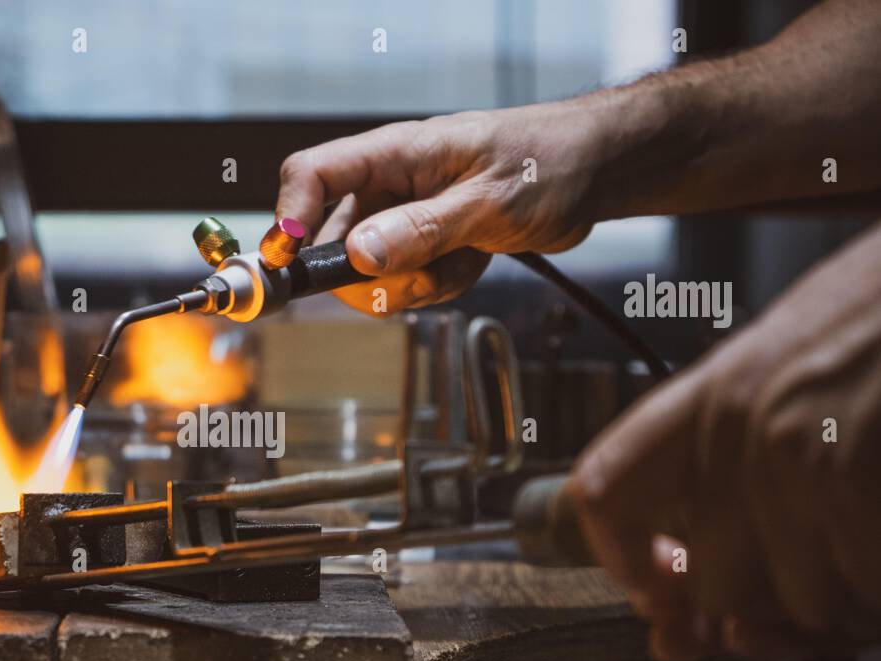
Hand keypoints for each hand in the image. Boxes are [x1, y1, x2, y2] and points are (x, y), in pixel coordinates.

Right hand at [275, 102, 611, 313]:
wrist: (593, 171)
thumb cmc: (548, 163)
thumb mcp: (488, 202)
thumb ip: (422, 229)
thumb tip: (359, 255)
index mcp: (395, 154)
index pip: (312, 175)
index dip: (290, 219)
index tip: (289, 265)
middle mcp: (390, 185)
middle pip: (336, 242)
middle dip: (374, 275)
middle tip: (420, 276)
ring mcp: (406, 216)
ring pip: (373, 273)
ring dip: (416, 283)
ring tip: (463, 260)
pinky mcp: (425, 242)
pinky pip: (408, 282)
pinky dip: (438, 284)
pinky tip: (473, 261)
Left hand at [570, 222, 880, 660]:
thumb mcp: (798, 362)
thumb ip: (741, 455)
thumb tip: (716, 604)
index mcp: (714, 391)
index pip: (602, 495)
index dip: (622, 560)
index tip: (662, 588)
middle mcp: (737, 423)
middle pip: (715, 586)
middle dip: (774, 603)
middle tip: (822, 571)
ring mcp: (794, 454)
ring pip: (798, 604)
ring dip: (849, 600)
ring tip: (873, 536)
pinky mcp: (851, 482)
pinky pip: (860, 595)